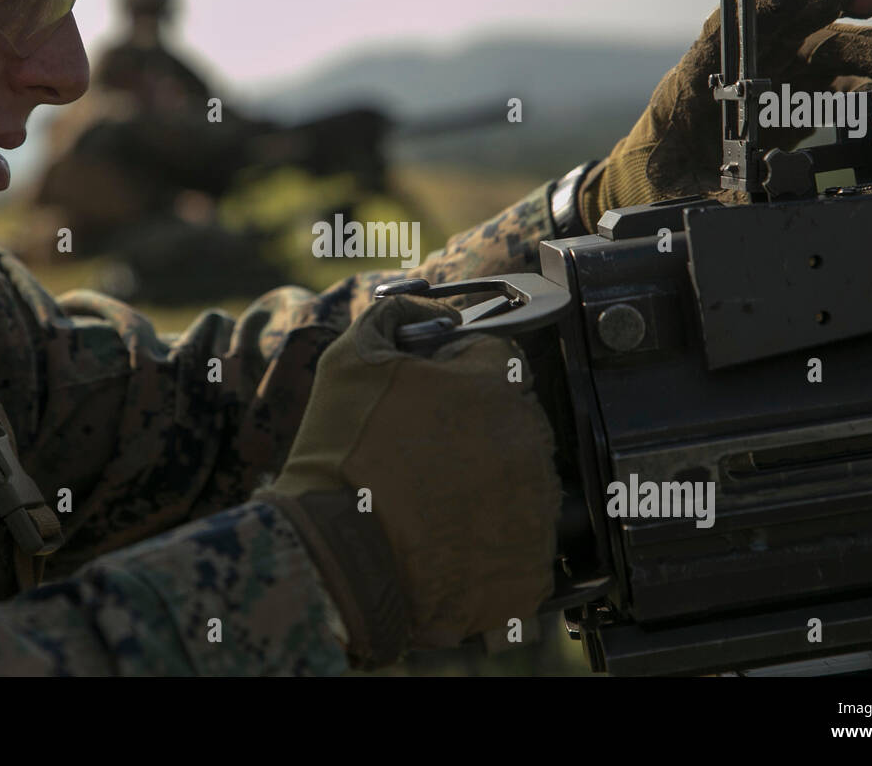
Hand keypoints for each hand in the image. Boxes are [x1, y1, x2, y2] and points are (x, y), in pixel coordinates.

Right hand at [257, 295, 559, 665]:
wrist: (336, 559)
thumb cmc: (338, 458)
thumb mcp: (349, 360)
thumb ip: (392, 317)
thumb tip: (422, 309)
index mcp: (492, 383)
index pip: (495, 356)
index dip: (456, 372)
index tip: (427, 398)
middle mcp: (527, 439)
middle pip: (511, 415)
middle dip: (473, 425)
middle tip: (420, 452)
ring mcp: (535, 503)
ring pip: (518, 474)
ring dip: (483, 477)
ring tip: (426, 497)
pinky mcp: (531, 560)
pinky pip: (521, 533)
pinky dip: (490, 532)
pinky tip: (443, 535)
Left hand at [582, 0, 871, 221]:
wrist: (650, 188)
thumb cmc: (653, 184)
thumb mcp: (673, 200)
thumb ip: (714, 200)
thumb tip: (756, 204)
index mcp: (691, 84)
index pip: (724, 33)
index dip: (762, 2)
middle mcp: (732, 70)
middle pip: (783, 22)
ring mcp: (763, 80)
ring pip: (817, 49)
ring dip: (864, 49)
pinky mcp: (786, 102)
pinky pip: (830, 84)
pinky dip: (864, 84)